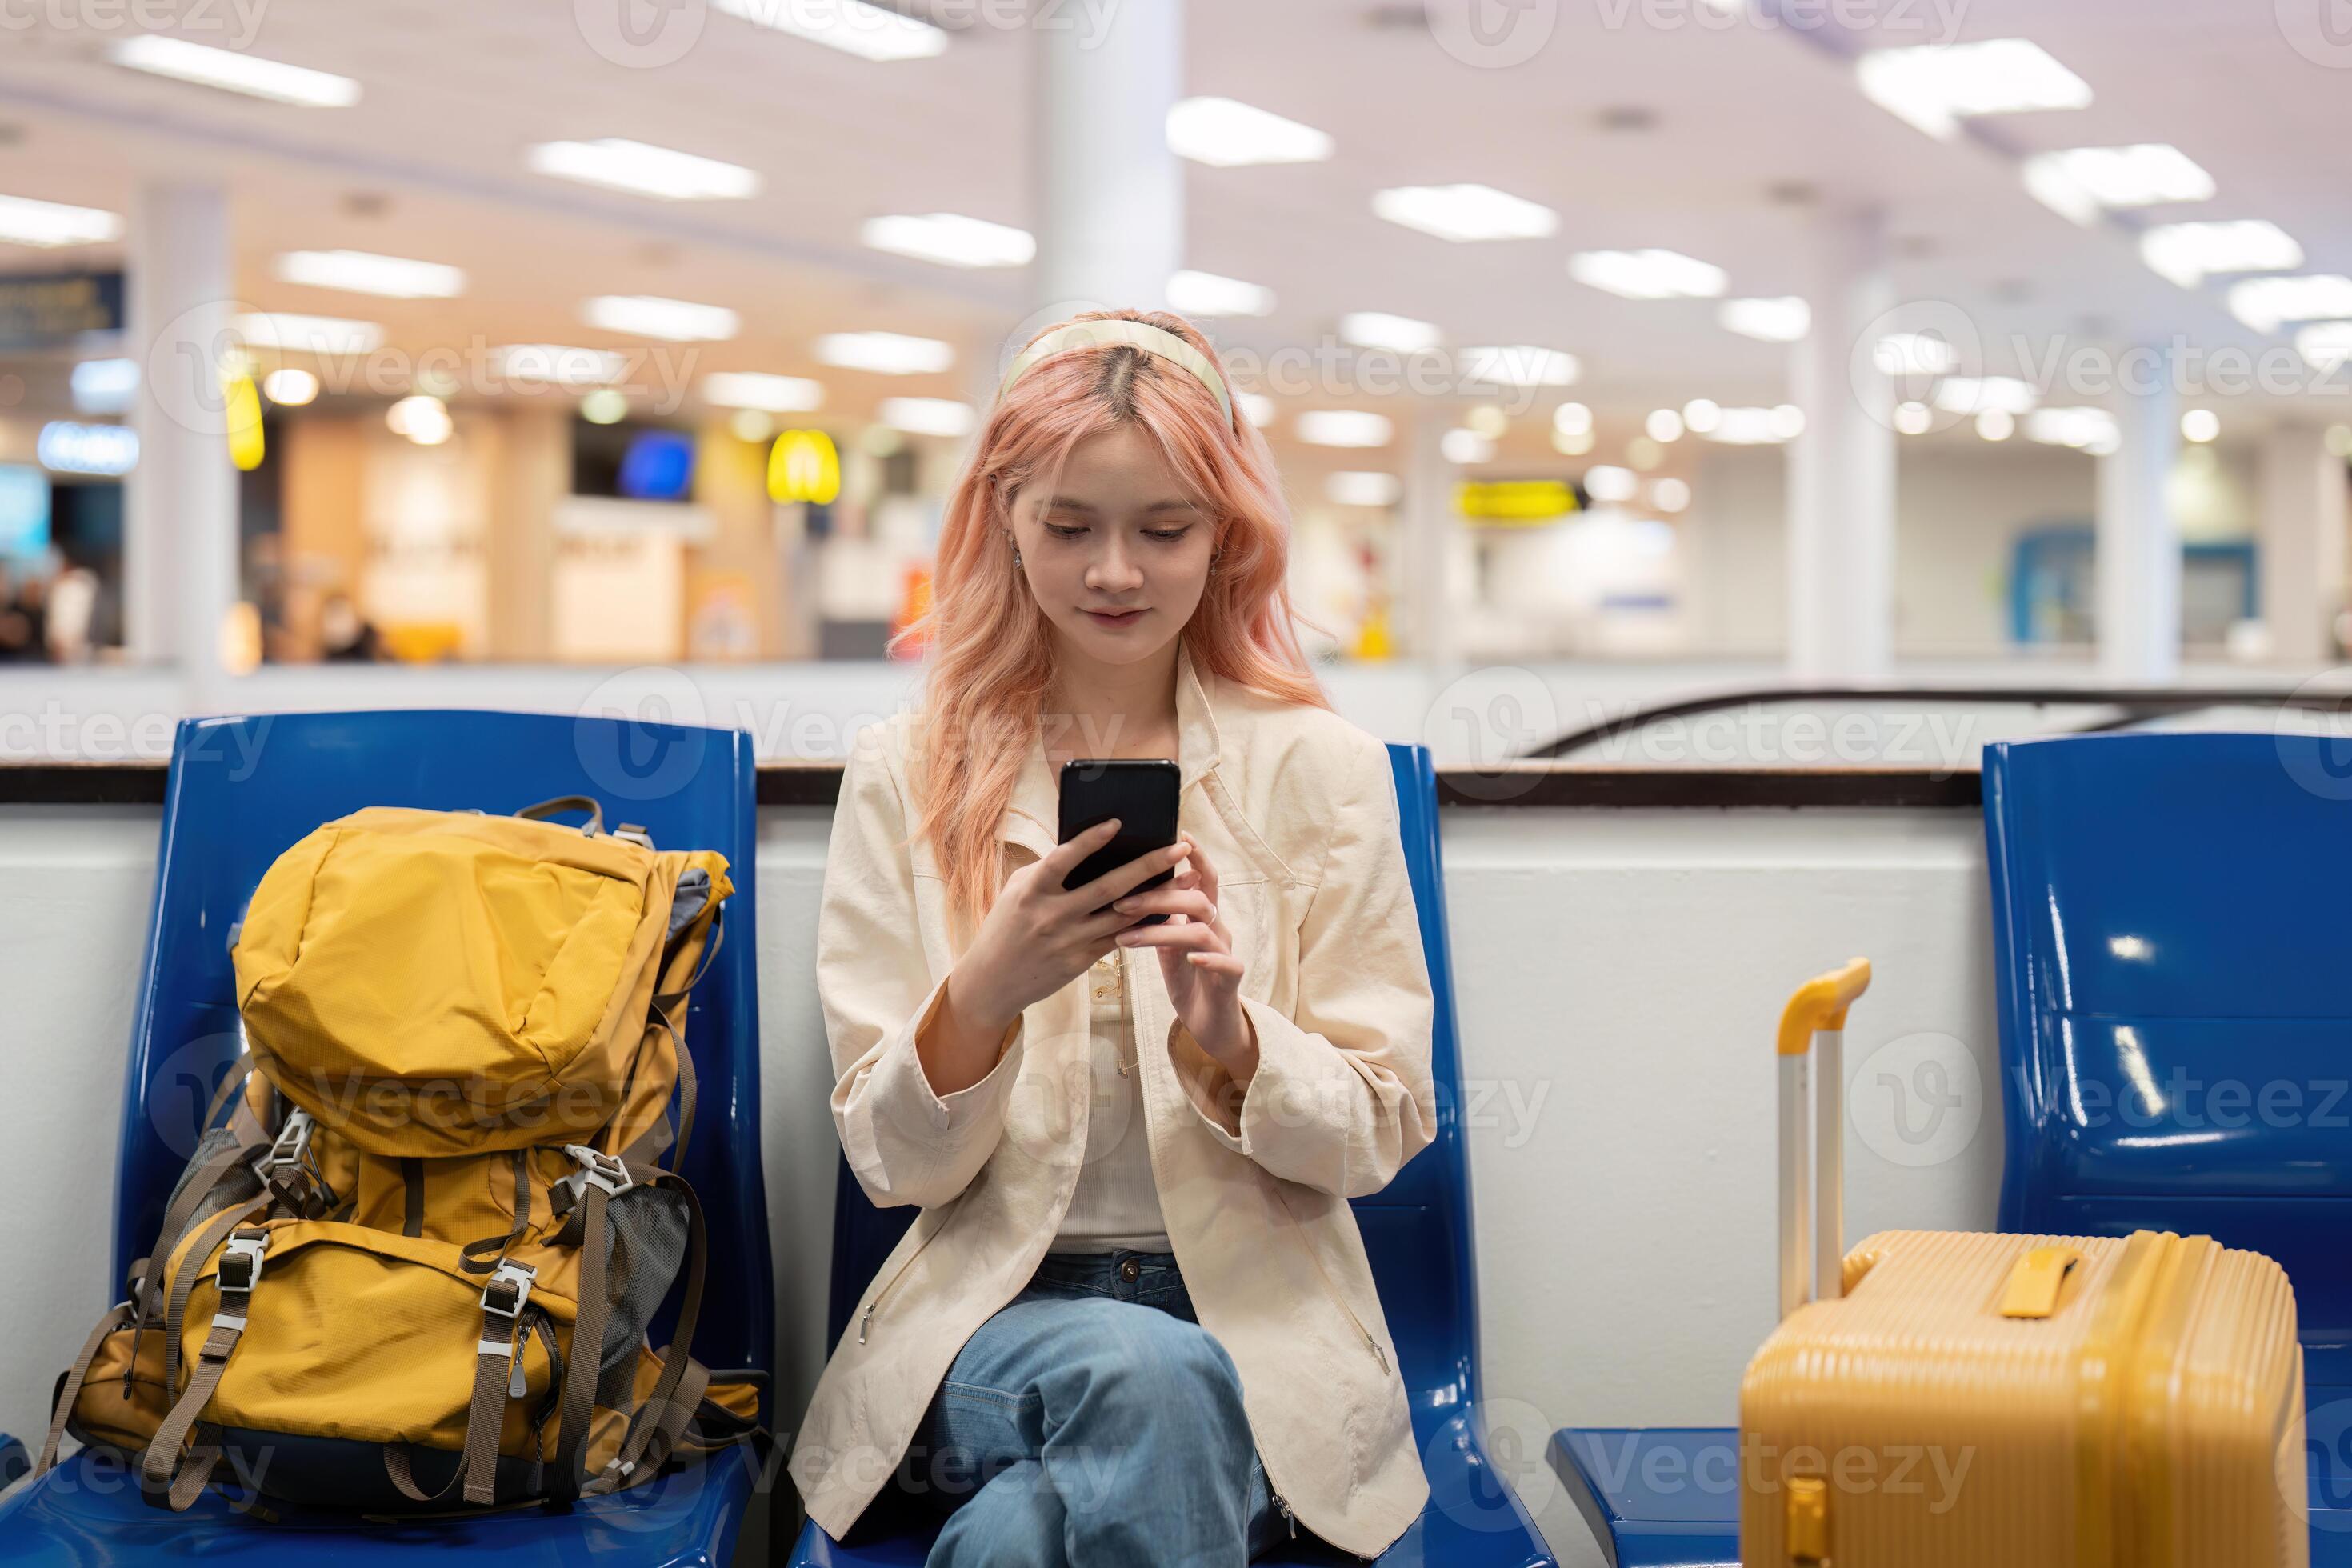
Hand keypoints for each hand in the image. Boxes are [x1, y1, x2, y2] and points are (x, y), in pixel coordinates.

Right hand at [950, 817, 1192, 1035]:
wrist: (992, 982)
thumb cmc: (1005, 927)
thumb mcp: (1017, 892)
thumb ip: (1047, 871)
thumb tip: (1082, 847)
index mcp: (1032, 892)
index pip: (1063, 861)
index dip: (1089, 841)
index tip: (1117, 823)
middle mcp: (1053, 916)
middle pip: (1108, 888)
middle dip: (1147, 866)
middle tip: (1178, 848)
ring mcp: (1070, 941)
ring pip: (1123, 916)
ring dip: (1158, 897)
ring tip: (1186, 879)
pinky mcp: (1081, 962)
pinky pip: (1119, 938)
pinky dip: (1144, 923)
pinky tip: (1167, 910)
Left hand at [1108, 831, 1256, 1083]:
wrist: (1210, 1025)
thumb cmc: (1187, 981)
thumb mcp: (1168, 946)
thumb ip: (1159, 920)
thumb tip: (1126, 890)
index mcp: (1203, 918)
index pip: (1204, 879)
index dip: (1196, 856)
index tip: (1179, 834)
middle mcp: (1218, 929)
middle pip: (1197, 899)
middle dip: (1159, 896)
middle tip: (1121, 901)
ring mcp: (1226, 952)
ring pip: (1201, 929)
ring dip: (1162, 930)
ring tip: (1127, 938)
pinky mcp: (1231, 979)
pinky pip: (1225, 963)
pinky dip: (1208, 958)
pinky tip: (1190, 957)